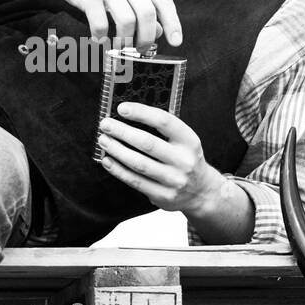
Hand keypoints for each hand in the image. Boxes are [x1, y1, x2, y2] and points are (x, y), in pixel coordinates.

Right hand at [37, 0, 181, 51]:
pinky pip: (100, 24)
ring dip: (124, 41)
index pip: (163, 0)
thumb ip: (140, 3)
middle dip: (147, 38)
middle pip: (147, 14)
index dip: (172, 22)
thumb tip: (158, 31)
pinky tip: (98, 39)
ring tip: (118, 47)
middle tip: (140, 50)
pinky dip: (101, 37)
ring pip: (126, 21)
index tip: (176, 41)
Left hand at [94, 102, 223, 212]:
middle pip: (147, 143)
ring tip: (103, 140)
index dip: (141, 113)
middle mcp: (184, 161)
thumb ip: (163, 130)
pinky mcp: (163, 196)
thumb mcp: (184, 142)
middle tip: (105, 124)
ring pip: (138, 163)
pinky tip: (108, 160)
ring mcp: (174, 180)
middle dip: (122, 132)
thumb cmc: (185, 159)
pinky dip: (118, 169)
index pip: (164, 121)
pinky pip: (135, 181)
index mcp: (190, 141)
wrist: (202, 192)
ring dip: (117, 150)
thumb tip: (128, 116)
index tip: (122, 108)